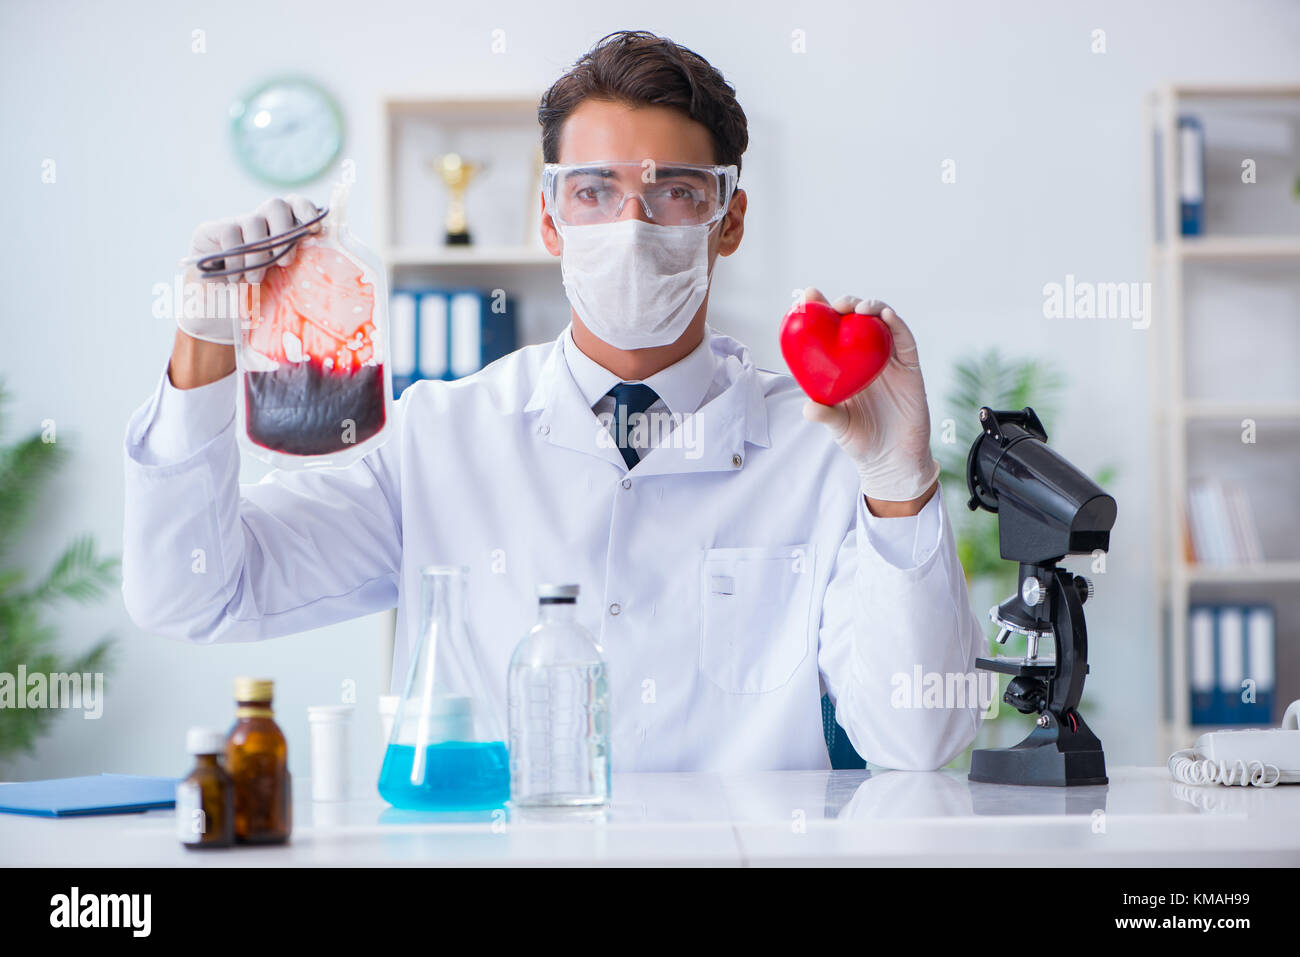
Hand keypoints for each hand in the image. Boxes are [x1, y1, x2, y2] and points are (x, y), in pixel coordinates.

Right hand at [177, 195, 320, 344]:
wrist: (216, 317)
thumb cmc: (256, 303)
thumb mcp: (283, 286)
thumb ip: (299, 270)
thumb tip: (321, 262)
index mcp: (280, 232)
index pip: (295, 205)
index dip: (306, 210)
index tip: (315, 230)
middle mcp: (259, 224)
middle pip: (276, 205)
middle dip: (284, 232)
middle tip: (284, 263)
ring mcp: (234, 226)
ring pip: (253, 221)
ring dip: (258, 255)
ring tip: (254, 280)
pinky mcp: (208, 232)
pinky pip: (229, 233)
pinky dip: (235, 258)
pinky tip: (234, 277)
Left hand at [800, 288, 940, 504]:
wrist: (892, 461)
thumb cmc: (862, 441)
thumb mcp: (837, 426)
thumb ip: (824, 414)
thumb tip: (808, 408)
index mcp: (846, 366)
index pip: (832, 331)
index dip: (821, 310)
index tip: (808, 296)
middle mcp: (866, 359)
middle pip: (857, 320)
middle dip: (846, 305)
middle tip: (836, 305)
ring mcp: (890, 362)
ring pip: (882, 324)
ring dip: (872, 308)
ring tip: (858, 308)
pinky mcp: (910, 368)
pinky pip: (905, 341)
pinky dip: (897, 324)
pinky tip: (886, 315)